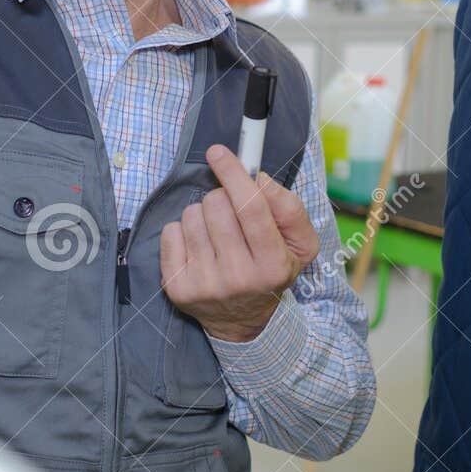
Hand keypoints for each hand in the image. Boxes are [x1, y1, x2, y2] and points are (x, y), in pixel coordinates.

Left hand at [160, 142, 319, 342]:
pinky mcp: (177, 288)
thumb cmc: (272, 269)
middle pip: (217, 205)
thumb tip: (258, 178)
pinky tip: (198, 247)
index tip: (218, 152)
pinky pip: (170, 232)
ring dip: (203, 214)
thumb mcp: (300, 244)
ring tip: (216, 234)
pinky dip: (183, 231)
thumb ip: (289, 208)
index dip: (233, 173)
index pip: (250, 208)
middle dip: (222, 196)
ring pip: (192, 215)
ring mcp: (204, 285)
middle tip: (230, 212)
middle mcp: (238, 278)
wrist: (243, 320)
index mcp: (273, 264)